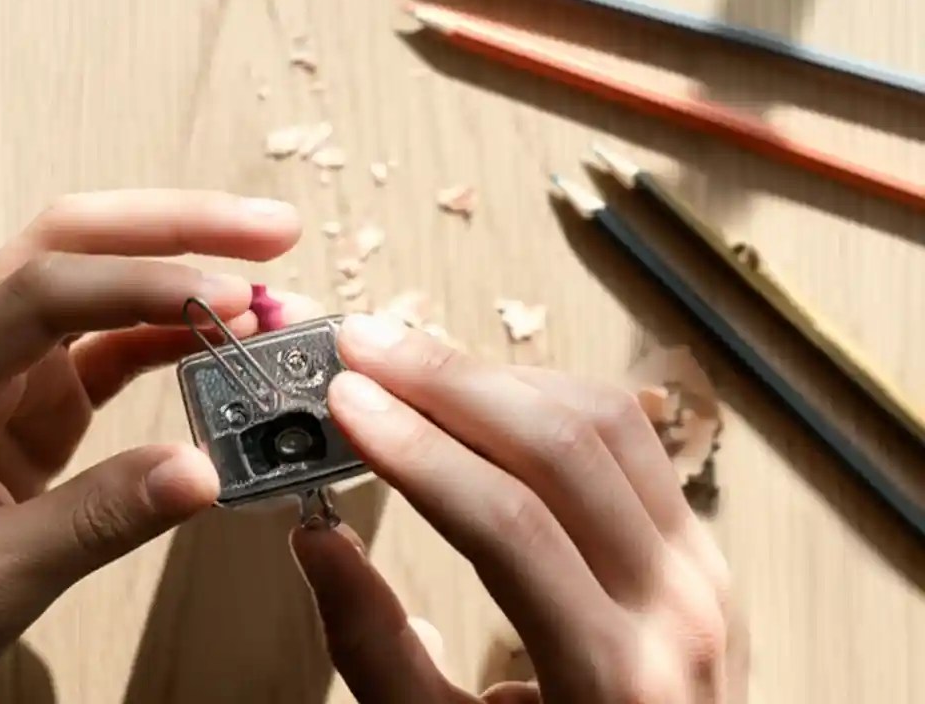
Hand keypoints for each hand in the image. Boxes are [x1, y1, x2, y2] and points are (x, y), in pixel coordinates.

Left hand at [0, 190, 302, 702]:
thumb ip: (101, 518)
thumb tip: (204, 471)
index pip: (46, 289)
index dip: (147, 282)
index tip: (234, 299)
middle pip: (72, 246)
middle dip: (175, 227)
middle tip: (271, 230)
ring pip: (94, 284)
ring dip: (181, 275)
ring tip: (270, 287)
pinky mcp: (27, 401)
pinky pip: (106, 347)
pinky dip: (167, 338)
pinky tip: (223, 344)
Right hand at [292, 314, 748, 702]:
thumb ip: (378, 651)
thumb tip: (317, 537)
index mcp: (614, 675)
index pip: (506, 522)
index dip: (415, 448)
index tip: (345, 399)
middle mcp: (675, 605)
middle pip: (562, 446)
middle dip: (447, 381)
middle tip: (362, 346)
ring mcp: (699, 566)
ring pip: (605, 420)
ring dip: (497, 376)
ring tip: (407, 361)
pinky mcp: (695, 544)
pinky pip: (628, 438)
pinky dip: (545, 397)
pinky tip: (479, 395)